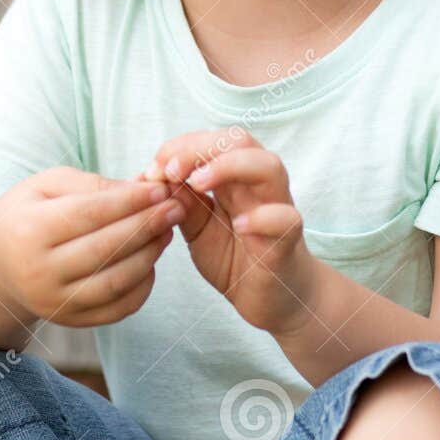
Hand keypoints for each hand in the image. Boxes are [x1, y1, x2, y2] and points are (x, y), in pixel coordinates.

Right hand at [0, 166, 184, 327]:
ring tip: (168, 230)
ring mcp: (55, 302)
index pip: (89, 214)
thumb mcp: (44, 185)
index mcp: (28, 231)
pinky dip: (143, 285)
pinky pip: (118, 308)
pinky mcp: (71, 321)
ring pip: (116, 282)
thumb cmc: (26, 214)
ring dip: (151, 255)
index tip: (161, 188)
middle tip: (177, 207)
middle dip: (147, 226)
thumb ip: (89, 183)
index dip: (129, 201)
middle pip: (105, 249)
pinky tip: (152, 260)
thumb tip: (139, 189)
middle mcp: (38, 272)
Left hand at [141, 128, 320, 334]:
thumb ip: (180, 202)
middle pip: (241, 141)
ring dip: (228, 167)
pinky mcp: (287, 241)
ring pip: (268, 167)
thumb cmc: (234, 257)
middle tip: (170, 171)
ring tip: (197, 184)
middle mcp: (257, 185)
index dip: (180, 147)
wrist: (269, 298)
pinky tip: (238, 225)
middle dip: (201, 147)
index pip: (212, 140)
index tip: (152, 170)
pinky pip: (286, 219)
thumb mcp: (196, 229)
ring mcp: (276, 209)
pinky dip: (262, 217)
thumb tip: (153, 179)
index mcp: (234, 178)